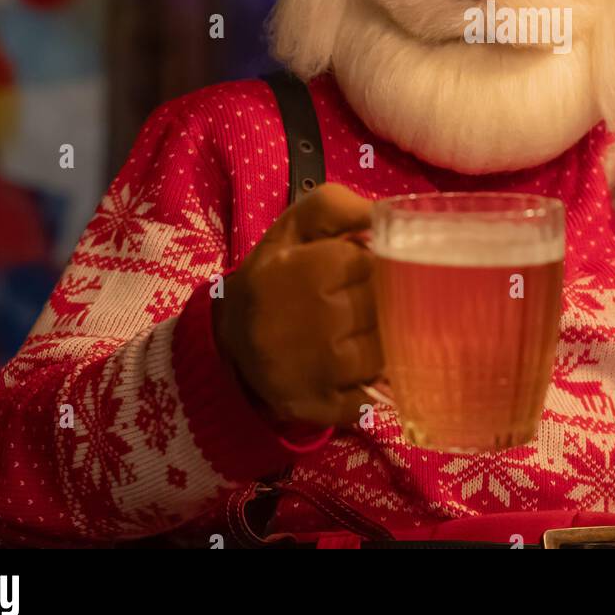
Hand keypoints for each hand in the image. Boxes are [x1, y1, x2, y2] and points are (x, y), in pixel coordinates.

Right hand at [213, 182, 381, 426]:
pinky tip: (354, 368)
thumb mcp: (295, 226)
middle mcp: (314, 322)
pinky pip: (373, 396)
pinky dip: (372, 384)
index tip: (356, 269)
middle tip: (358, 301)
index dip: (372, 265)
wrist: (229, 341)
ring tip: (355, 332)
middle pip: (385, 307)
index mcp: (305, 269)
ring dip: (380, 341)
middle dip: (380, 301)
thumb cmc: (274, 275)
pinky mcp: (321, 407)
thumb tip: (383, 212)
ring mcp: (318, 371)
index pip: (375, 263)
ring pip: (385, 351)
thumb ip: (338, 207)